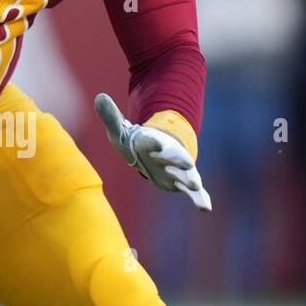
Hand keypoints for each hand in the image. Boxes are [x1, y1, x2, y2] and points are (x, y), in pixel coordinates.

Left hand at [95, 93, 211, 211]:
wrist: (154, 152)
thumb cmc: (135, 142)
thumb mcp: (120, 132)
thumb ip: (111, 117)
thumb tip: (99, 97)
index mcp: (151, 142)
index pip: (151, 141)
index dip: (153, 143)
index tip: (156, 144)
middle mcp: (167, 155)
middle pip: (174, 157)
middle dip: (178, 159)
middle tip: (186, 163)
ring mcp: (176, 169)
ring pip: (186, 174)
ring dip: (189, 179)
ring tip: (194, 185)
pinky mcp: (181, 182)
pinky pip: (194, 192)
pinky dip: (200, 199)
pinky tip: (206, 208)